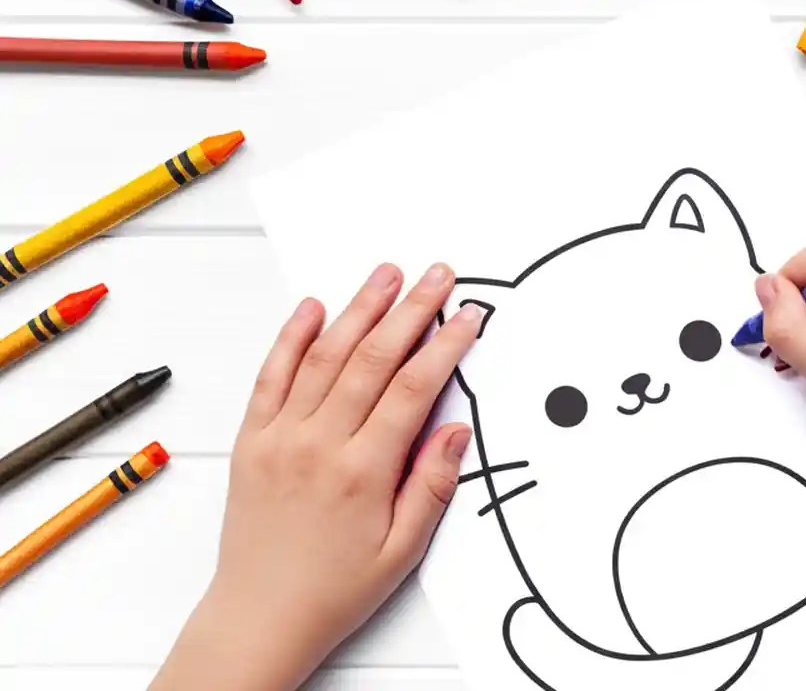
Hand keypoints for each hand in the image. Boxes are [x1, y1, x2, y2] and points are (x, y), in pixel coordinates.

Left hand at [153, 263, 481, 690]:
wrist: (259, 616)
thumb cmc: (332, 590)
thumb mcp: (401, 549)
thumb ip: (430, 486)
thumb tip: (453, 431)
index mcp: (362, 471)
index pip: (413, 388)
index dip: (445, 345)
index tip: (467, 317)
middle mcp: (318, 444)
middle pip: (373, 358)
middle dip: (411, 310)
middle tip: (437, 276)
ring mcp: (280, 437)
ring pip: (324, 356)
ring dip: (358, 309)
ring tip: (385, 274)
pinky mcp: (252, 439)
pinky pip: (271, 376)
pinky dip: (291, 338)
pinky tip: (311, 308)